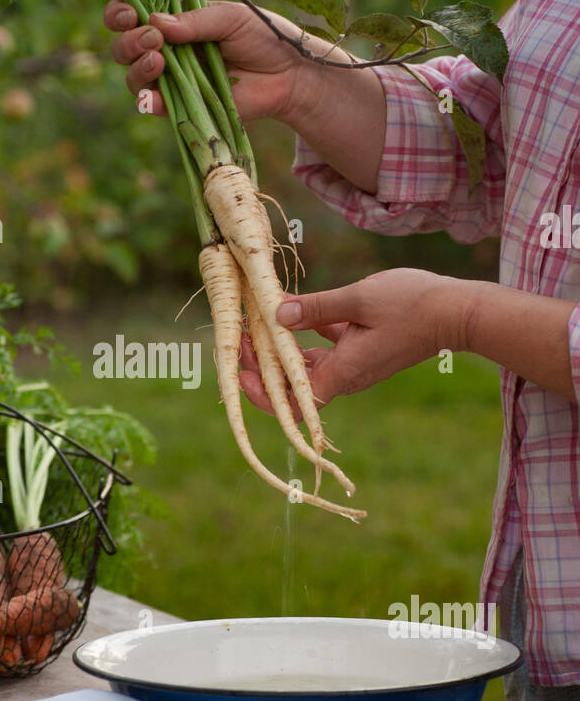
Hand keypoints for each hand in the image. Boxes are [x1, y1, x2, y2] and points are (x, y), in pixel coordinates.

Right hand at [101, 0, 306, 123]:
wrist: (288, 74)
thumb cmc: (263, 37)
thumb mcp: (230, 18)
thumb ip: (194, 21)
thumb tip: (154, 22)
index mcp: (174, 20)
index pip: (133, 14)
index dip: (120, 13)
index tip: (129, 13)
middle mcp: (167, 49)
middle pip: (124, 47)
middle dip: (129, 42)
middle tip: (153, 39)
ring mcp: (172, 80)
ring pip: (133, 77)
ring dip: (137, 68)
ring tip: (159, 61)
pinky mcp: (182, 106)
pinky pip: (153, 106)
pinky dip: (148, 100)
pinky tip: (154, 94)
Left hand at [241, 269, 464, 415]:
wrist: (460, 311)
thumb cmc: (413, 304)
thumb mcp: (358, 299)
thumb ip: (316, 307)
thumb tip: (276, 314)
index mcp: (344, 372)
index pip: (293, 402)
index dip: (263, 392)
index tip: (241, 371)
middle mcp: (347, 375)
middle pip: (294, 382)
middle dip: (265, 364)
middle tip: (241, 337)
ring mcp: (356, 363)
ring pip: (309, 363)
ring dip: (283, 346)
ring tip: (258, 320)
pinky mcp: (364, 348)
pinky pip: (328, 346)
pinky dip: (308, 332)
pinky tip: (294, 306)